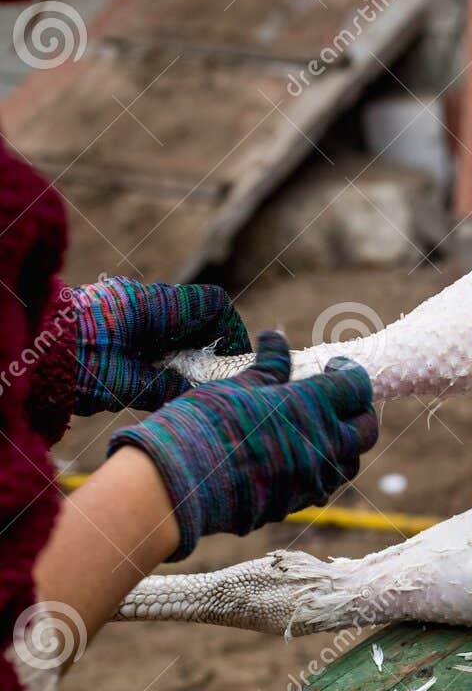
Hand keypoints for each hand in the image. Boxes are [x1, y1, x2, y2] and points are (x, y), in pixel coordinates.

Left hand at [65, 278, 251, 414]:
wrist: (17, 352)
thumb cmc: (68, 366)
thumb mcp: (124, 385)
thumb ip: (166, 386)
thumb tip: (193, 391)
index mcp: (149, 306)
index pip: (211, 305)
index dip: (229, 332)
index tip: (231, 361)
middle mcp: (138, 299)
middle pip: (192, 316)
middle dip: (205, 348)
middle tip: (205, 381)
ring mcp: (120, 306)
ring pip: (169, 325)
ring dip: (179, 352)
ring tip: (172, 384)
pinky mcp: (105, 317)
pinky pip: (146, 330)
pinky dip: (156, 351)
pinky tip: (145, 377)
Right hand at [107, 331, 378, 560]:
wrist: (177, 485)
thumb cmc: (203, 424)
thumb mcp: (236, 386)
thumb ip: (268, 368)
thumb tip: (277, 339)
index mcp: (313, 407)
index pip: (356, 387)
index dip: (348, 373)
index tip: (333, 367)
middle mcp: (323, 446)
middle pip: (366, 430)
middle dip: (358, 412)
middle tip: (336, 401)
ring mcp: (312, 480)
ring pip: (348, 463)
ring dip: (342, 446)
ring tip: (317, 431)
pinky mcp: (294, 505)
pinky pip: (320, 487)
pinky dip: (316, 471)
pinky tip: (293, 458)